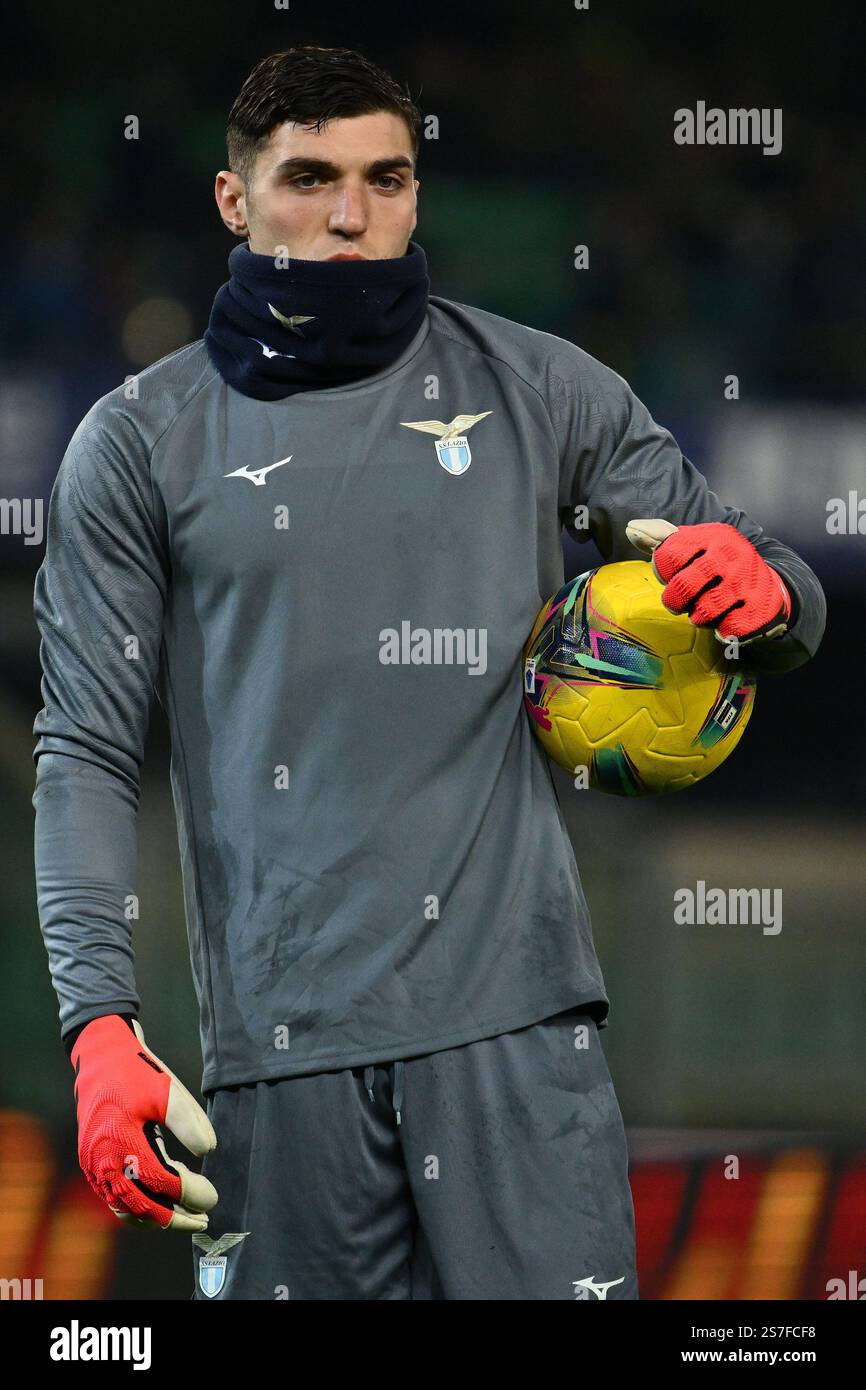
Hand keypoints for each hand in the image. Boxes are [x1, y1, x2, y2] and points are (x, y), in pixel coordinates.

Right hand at [71, 1015, 217, 1230]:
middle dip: (175, 1218)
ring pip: (125, 1208)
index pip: (160, 1183)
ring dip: (155, 1217)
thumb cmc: (137, 1072)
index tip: (212, 1197)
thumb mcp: (168, 1091)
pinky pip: (114, 1197)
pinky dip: (137, 1207)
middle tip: (203, 1220)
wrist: (101, 1056)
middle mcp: (103, 1161)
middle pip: (141, 1207)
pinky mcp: (92, 1163)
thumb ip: (188, 1122)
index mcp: (122, 1143)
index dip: (189, 1193)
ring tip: (185, 1217)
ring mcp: (94, 1165)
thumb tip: (208, 1150)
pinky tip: (161, 1201)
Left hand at [625, 518, 791, 643]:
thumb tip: (631, 528)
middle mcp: (730, 556)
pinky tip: (727, 620)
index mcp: (713, 536)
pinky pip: (724, 630)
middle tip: (677, 604)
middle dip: (674, 601)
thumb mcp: (698, 544)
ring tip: (704, 611)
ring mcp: (745, 582)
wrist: (770, 586)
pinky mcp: (757, 608)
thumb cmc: (720, 565)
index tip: (670, 575)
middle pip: (682, 587)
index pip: (668, 555)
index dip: (662, 571)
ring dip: (698, 618)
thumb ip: (663, 538)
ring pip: (703, 612)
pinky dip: (720, 631)